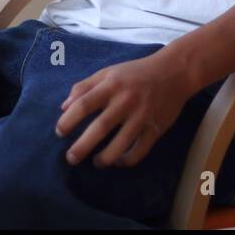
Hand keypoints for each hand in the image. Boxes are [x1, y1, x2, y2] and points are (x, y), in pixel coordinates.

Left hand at [54, 51, 194, 168]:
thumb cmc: (136, 72)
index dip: (68, 121)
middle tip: (70, 158)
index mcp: (111, 85)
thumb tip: (64, 107)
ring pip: (121, 144)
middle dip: (82, 146)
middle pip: (100, 128)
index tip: (59, 133)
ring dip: (105, 158)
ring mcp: (142, 116)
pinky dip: (127, 160)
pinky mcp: (156, 127)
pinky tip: (118, 161)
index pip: (84, 104)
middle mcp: (125, 101)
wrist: (174, 72)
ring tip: (96, 163)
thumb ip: (84, 86)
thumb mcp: (108, 72)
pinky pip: (140, 150)